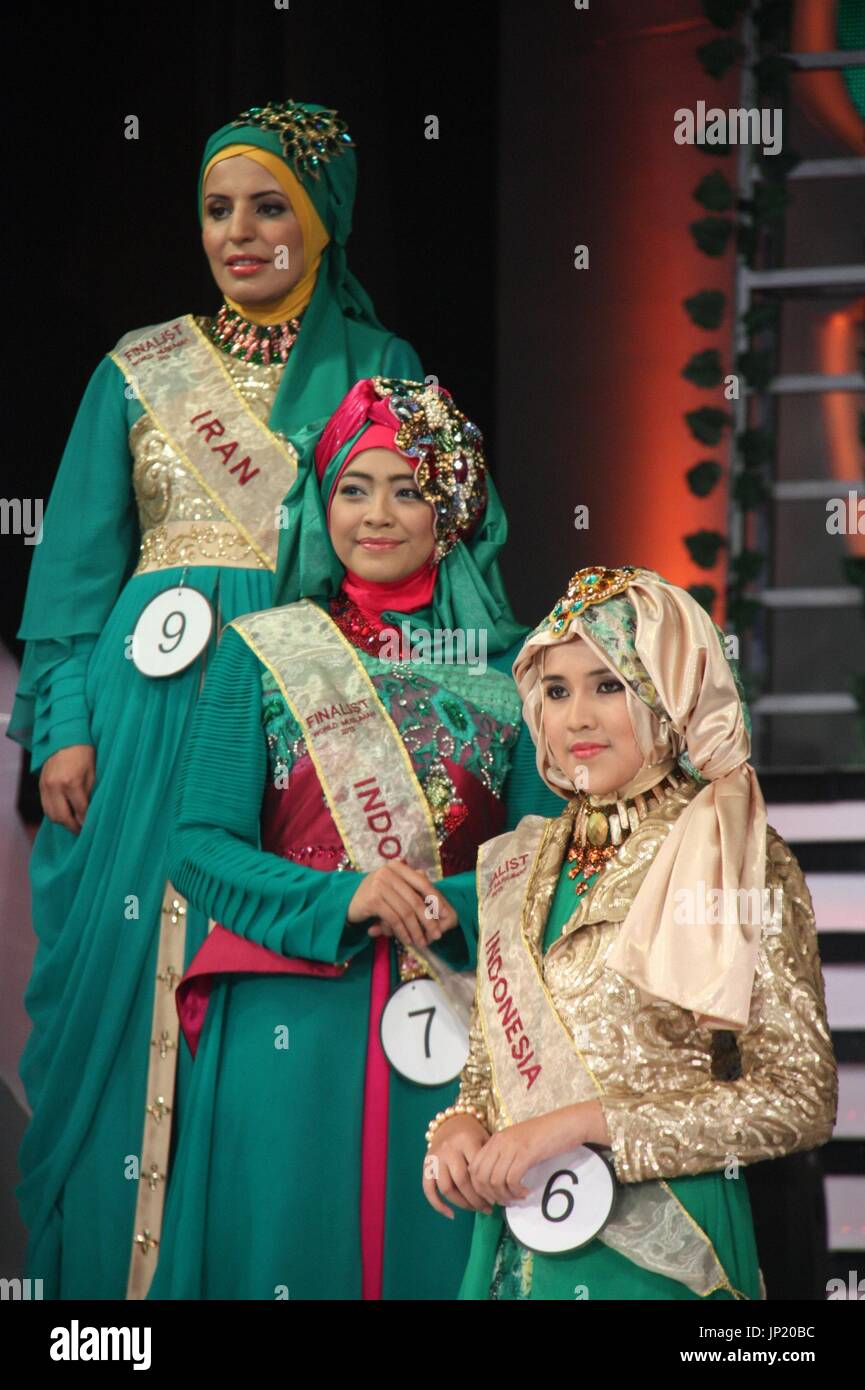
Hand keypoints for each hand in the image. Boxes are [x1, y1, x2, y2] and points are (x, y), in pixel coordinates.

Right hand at [38, 744, 95, 833]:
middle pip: (62, 817)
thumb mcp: (93, 772)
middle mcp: (55, 787)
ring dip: (62, 822)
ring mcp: (46, 786)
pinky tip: (64, 814)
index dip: (86, 822)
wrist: (65, 736)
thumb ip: (90, 794)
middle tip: (82, 831)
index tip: (92, 828)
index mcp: (71, 783)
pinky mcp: (41, 785)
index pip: (79, 810)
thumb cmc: (84, 752)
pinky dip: (54, 814)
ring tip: (74, 824)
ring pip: (51, 814)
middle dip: (73, 827)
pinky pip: (46, 806)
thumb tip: (90, 813)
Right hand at [348, 862, 456, 950]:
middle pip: (416, 899)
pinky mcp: (373, 899)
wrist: (345, 902)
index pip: (423, 883)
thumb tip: (439, 900)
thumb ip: (412, 889)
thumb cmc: (374, 896)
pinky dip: (402, 932)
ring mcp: (380, 884)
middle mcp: (389, 872)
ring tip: (422, 942)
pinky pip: (394, 919)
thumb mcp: (393, 888)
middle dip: (428, 920)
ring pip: (406, 911)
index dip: (436, 899)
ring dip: (416, 930)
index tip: (446, 915)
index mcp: (397, 866)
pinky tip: (407, 940)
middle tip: (437, 935)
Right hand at [422, 1115, 492, 1218]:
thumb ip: (489, 1161)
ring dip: (461, 1204)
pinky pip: (428, 1189)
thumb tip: (499, 1191)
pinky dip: (437, 1204)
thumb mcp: (485, 1139)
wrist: (452, 1122)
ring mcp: (435, 1157)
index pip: (476, 1171)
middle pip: (461, 1181)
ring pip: (446, 1188)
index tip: (496, 1199)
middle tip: (487, 1208)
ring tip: (475, 1209)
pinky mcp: (426, 1165)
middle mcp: (448, 1149)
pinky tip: (451, 1214)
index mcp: (465, 1141)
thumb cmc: (473, 1134)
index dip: (487, 1188)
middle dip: (476, 1200)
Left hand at [469, 1101, 609, 1207]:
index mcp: (496, 1139)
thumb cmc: (546, 1135)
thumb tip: (496, 1183)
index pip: (474, 1167)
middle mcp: (499, 1141)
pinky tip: (525, 1192)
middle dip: (489, 1195)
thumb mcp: (519, 1143)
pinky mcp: (525, 1153)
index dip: (479, 1188)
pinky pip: (511, 1179)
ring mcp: (511, 1146)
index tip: (492, 1198)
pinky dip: (516, 1191)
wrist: (567, 1124)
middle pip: (480, 1176)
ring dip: (504, 1195)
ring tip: (516, 1198)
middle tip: (503, 1201)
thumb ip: (506, 1157)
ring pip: (494, 1180)